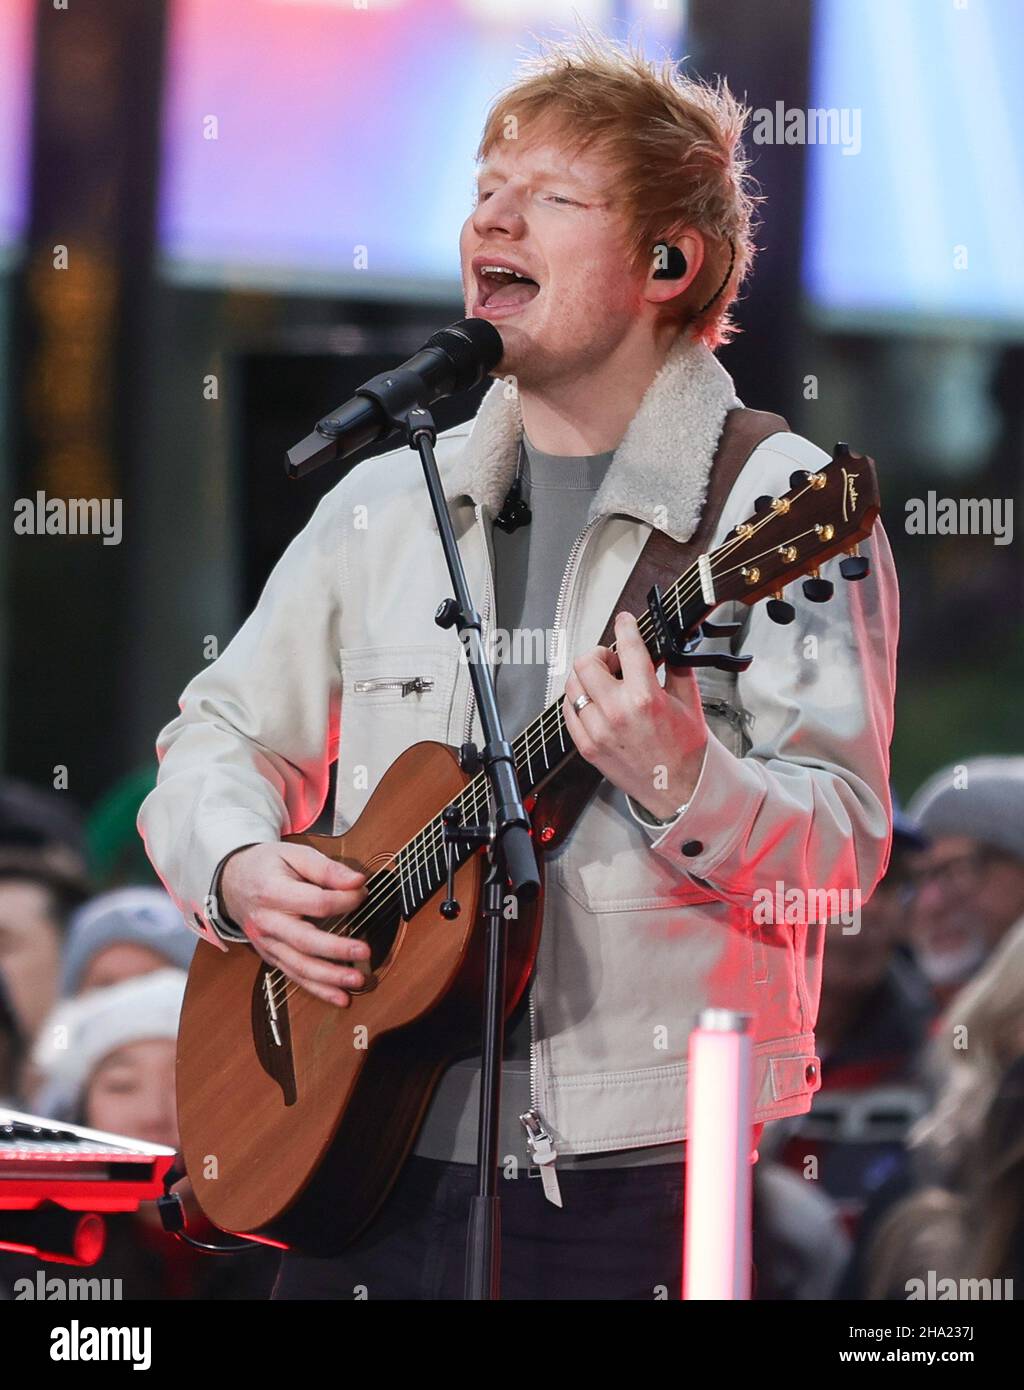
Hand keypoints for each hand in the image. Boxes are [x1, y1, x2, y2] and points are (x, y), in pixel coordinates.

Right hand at [218, 842, 370, 1006]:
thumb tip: (357, 882)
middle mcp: (267, 922)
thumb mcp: (295, 854)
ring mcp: (266, 943)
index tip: (363, 894)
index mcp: (273, 892)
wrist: (232, 881)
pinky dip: (317, 989)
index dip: (344, 900)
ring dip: (329, 978)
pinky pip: (294, 975)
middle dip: (337, 949)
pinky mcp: (270, 956)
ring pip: (299, 965)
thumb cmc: (268, 865)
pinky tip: (339, 997)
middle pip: (304, 940)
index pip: (315, 902)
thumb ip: (326, 868)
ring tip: (357, 981)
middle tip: (365, 951)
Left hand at [562, 610, 706, 817]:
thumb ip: (677, 668)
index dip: (625, 627)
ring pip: (572, 686)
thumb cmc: (685, 750)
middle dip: (600, 655)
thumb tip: (669, 644)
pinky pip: (568, 712)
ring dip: (587, 677)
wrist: (678, 790)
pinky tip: (594, 702)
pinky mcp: (587, 747)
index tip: (625, 621)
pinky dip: (578, 701)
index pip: (628, 647)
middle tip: (614, 661)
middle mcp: (617, 712)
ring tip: (604, 682)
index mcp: (645, 697)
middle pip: (587, 663)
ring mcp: (598, 731)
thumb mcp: (690, 702)